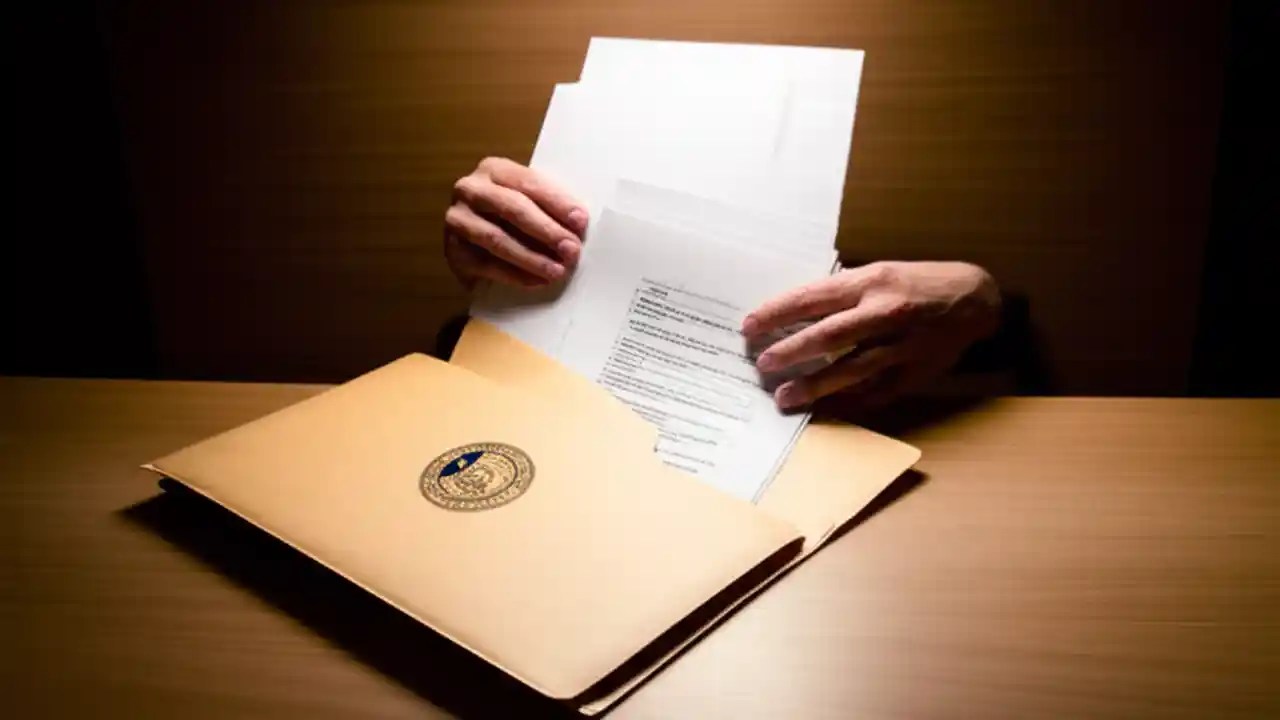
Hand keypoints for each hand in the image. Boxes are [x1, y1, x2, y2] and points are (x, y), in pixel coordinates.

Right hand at [444, 157, 588, 289]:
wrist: (474, 242)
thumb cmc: (511, 217)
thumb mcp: (528, 200)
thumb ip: (548, 205)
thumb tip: (579, 225)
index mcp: (494, 169)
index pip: (529, 182)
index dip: (557, 202)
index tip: (581, 222)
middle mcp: (470, 189)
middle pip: (512, 208)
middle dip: (546, 230)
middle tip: (571, 250)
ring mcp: (457, 219)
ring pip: (497, 238)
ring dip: (531, 257)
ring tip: (557, 271)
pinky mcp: (453, 250)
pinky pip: (486, 265)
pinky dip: (514, 275)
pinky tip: (537, 282)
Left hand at [743, 261, 1000, 410]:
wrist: (975, 299)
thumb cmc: (918, 283)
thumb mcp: (879, 273)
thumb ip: (843, 293)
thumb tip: (795, 313)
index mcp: (870, 282)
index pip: (812, 298)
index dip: (777, 313)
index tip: (750, 327)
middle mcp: (884, 312)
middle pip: (827, 336)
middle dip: (789, 352)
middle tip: (762, 365)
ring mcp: (901, 345)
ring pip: (849, 369)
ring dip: (813, 386)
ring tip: (785, 397)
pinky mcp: (914, 371)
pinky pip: (876, 391)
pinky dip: (849, 401)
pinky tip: (826, 409)